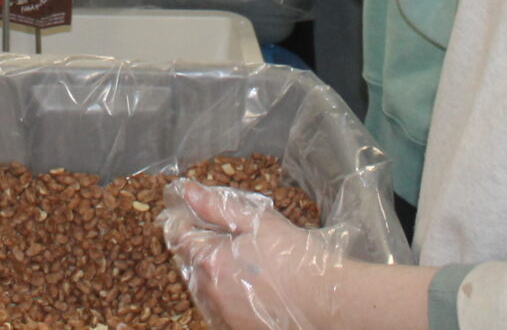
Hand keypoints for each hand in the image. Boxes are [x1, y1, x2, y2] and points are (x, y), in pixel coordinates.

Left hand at [160, 179, 354, 329]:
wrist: (327, 300)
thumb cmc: (295, 258)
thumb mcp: (258, 222)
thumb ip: (216, 207)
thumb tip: (186, 190)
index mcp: (210, 261)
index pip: (179, 237)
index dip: (185, 221)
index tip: (194, 215)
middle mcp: (209, 291)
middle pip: (190, 263)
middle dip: (202, 248)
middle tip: (228, 239)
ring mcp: (222, 314)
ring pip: (203, 288)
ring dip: (212, 273)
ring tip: (242, 264)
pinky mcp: (235, 329)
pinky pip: (219, 308)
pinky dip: (226, 296)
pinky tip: (249, 287)